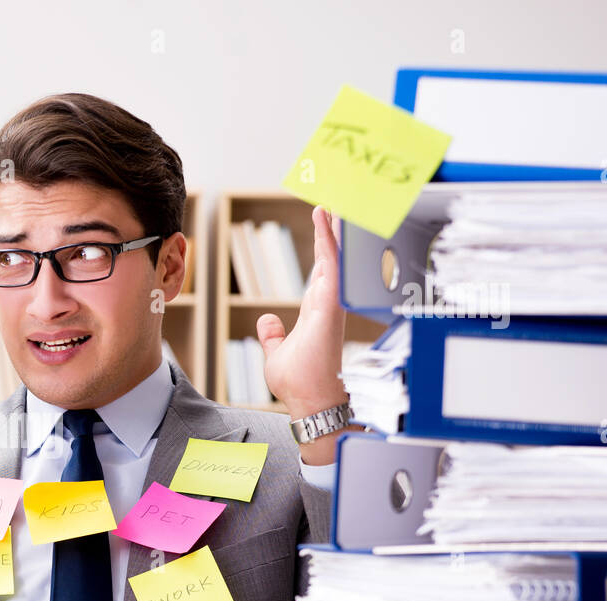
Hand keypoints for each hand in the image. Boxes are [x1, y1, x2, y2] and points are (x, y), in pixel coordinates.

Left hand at [256, 206, 350, 464]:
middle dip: (336, 224)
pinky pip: (330, 266)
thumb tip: (267, 320)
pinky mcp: (330, 307)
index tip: (324, 215)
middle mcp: (328, 302)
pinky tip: (327, 219)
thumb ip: (273, 335)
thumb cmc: (299, 383)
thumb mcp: (277, 353)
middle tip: (339, 192)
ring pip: (335, 254)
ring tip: (338, 192)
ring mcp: (331, 303)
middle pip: (332, 254)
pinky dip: (329, 241)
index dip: (323, 241)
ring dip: (336, 224)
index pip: (321, 266)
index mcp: (318, 308)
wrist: (310, 402)